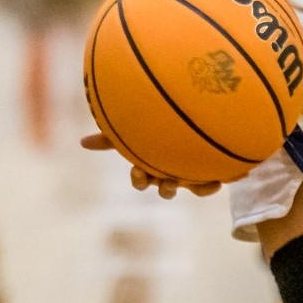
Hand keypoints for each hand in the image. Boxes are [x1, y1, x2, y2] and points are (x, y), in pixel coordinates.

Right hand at [80, 132, 222, 198]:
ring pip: (190, 187)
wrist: (190, 115)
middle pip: (165, 188)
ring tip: (203, 181)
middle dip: (165, 188)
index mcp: (151, 162)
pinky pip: (210, 184)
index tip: (140, 172)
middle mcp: (170, 169)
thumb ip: (110, 137)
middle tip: (168, 182)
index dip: (139, 179)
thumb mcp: (133, 128)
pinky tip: (221, 180)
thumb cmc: (155, 121)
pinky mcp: (207, 170)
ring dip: (195, 188)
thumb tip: (81, 142)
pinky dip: (213, 184)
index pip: (141, 178)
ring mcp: (189, 171)